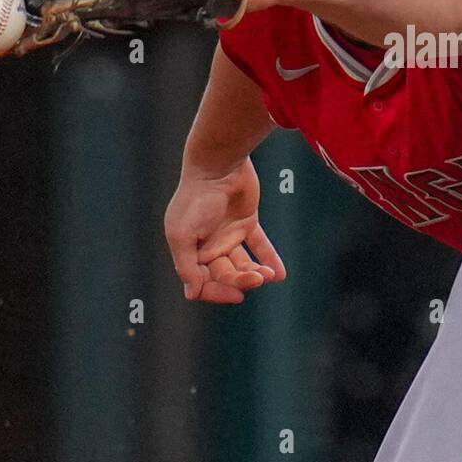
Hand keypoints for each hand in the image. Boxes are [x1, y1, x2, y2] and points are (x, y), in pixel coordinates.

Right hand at [164, 157, 286, 303]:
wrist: (218, 166)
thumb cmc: (196, 199)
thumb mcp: (182, 234)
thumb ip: (186, 266)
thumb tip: (192, 294)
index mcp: (190, 252)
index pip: (202, 284)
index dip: (217, 293)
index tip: (237, 295)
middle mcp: (208, 246)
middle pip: (225, 276)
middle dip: (241, 281)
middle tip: (258, 277)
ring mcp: (228, 235)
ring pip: (243, 264)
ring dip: (256, 273)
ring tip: (269, 274)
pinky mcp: (246, 223)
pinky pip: (259, 246)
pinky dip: (269, 258)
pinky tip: (280, 273)